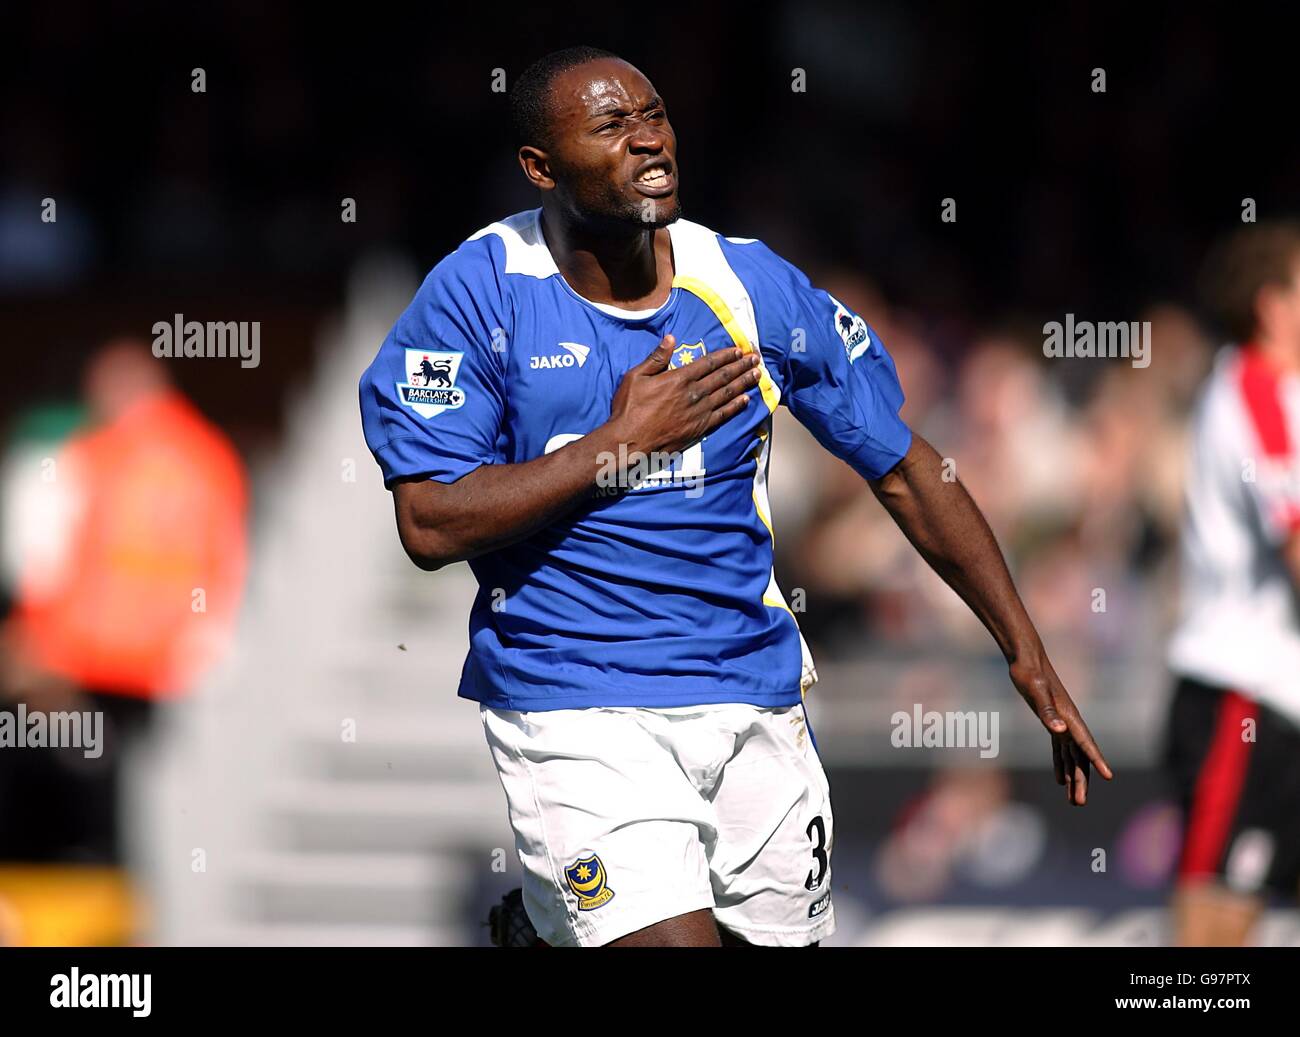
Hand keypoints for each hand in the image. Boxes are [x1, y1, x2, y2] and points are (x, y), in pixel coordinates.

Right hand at [605, 334, 759, 457]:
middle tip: (756, 358)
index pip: (708, 363)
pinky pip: (723, 415)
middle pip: (722, 377)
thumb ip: (656, 358)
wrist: (630, 441)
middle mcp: (693, 394)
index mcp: (678, 378)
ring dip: (743, 383)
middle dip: (741, 366)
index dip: (725, 356)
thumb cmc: (629, 409)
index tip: (738, 350)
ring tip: (757, 375)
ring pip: (727, 394)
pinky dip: (736, 406)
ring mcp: (698, 412)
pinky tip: (746, 399)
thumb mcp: (635, 377)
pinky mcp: (699, 428)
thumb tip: (671, 338)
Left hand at [1009, 652, 1113, 805]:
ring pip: (1072, 757)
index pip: (1086, 743)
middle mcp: (1069, 723)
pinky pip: (1061, 749)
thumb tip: (1059, 731)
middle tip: (1079, 804)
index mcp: (1069, 717)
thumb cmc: (1029, 673)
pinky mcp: (1052, 722)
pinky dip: (1061, 764)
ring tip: (1073, 801)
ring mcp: (1062, 723)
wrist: (1025, 660)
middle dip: (1081, 781)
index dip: (1097, 760)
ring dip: (1073, 778)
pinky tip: (1060, 779)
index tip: (1108, 776)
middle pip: (1080, 757)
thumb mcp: (1035, 691)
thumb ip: (1046, 711)